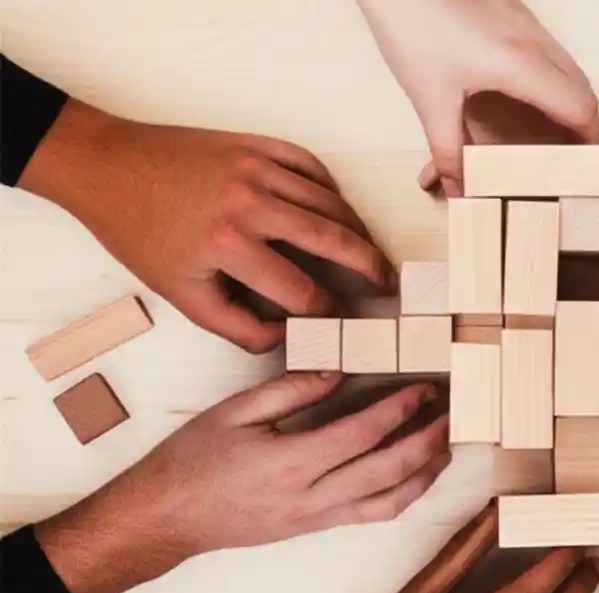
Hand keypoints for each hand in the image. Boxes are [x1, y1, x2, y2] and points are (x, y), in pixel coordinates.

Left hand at [19, 101, 394, 352]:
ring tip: (369, 253)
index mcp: (227, 242)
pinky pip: (312, 166)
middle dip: (369, 266)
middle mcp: (248, 200)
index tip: (334, 319)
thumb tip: (284, 339)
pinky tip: (337, 211)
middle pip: (333, 238)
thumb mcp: (180, 293)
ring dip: (357, 230)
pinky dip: (332, 190)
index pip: (299, 288)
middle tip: (388, 284)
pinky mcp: (256, 144)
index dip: (323, 310)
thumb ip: (235, 326)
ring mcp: (256, 166)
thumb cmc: (138, 231)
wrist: (105, 166)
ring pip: (330, 202)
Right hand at [36, 373, 450, 592]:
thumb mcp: (233, 413)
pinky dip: (401, 496)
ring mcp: (315, 519)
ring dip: (425, 475)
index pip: (364, 434)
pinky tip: (413, 476)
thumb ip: (289, 390)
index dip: (400, 410)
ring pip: (389, 504)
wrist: (165, 519)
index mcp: (291, 464)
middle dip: (427, 442)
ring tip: (445, 448)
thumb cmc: (190, 463)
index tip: (423, 390)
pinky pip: (370, 515)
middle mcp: (311, 498)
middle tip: (449, 416)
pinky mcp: (313, 528)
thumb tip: (337, 374)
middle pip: (389, 471)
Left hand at [358, 0, 598, 195]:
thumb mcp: (429, 97)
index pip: (579, 108)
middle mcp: (533, 40)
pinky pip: (550, 50)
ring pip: (569, 66)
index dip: (591, 139)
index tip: (589, 162)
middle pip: (583, 88)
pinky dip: (554, 77)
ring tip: (557, 126)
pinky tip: (528, 89)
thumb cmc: (412, 23)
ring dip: (572, 97)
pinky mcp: (512, 11)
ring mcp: (526, 22)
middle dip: (587, 122)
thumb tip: (458, 187)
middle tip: (577, 150)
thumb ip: (447, 149)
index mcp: (522, 64)